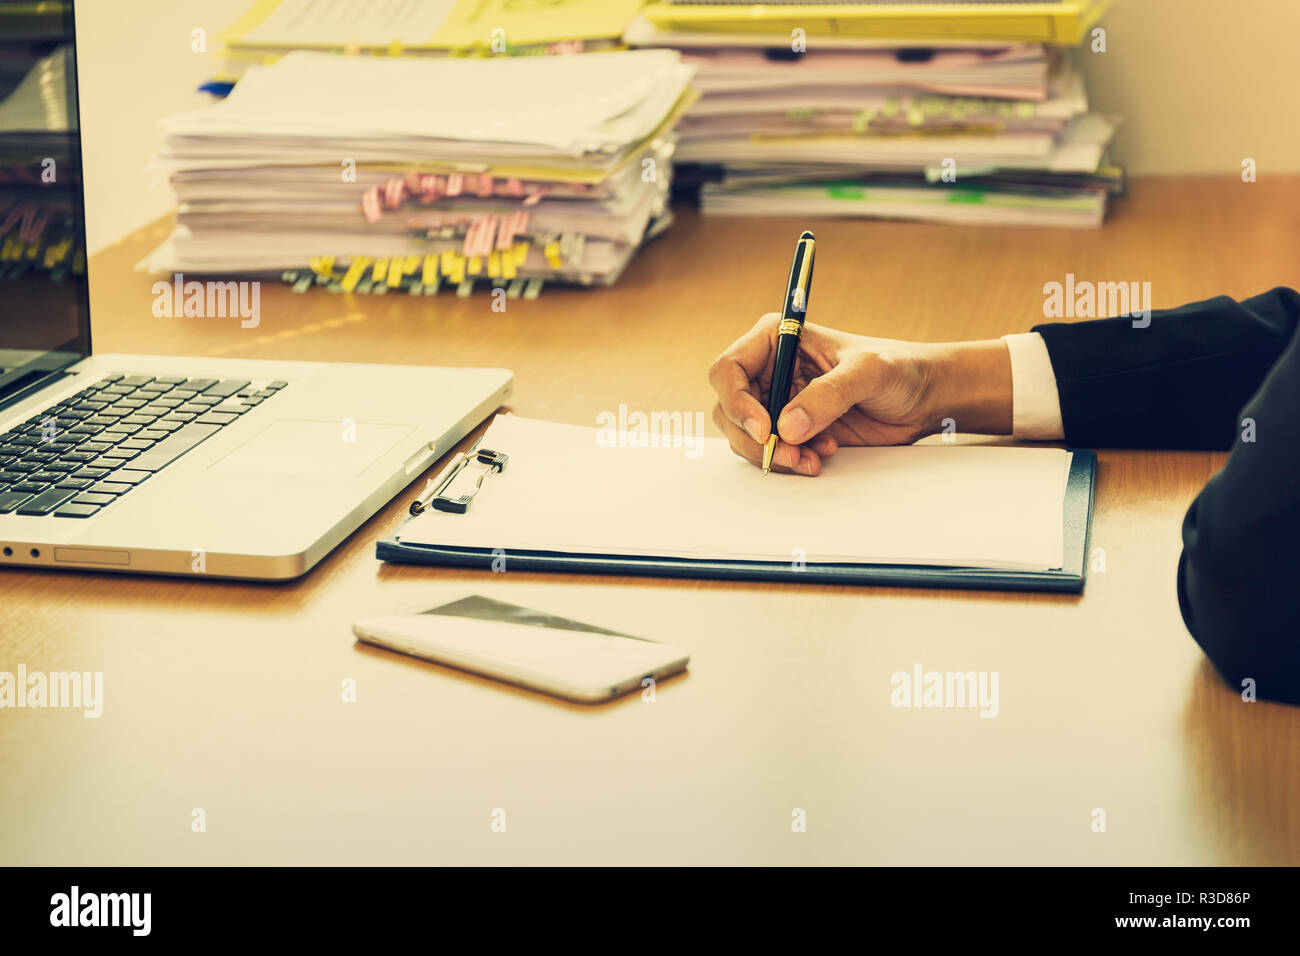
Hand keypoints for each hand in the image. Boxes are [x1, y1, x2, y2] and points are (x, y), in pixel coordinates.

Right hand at [708, 314, 1012, 474]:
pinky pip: (770, 452)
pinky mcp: (792, 430)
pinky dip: (789, 462)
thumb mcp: (868, 372)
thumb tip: (788, 426)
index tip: (766, 429)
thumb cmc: (899, 368)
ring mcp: (779, 402)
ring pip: (745, 436)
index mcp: (776, 340)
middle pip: (729, 409)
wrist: (922, 398)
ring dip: (773, 454)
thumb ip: (829, 395)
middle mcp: (770, 370)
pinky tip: (821, 456)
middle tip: (789, 454)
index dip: (737, 402)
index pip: (729, 370)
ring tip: (811, 458)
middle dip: (754, 438)